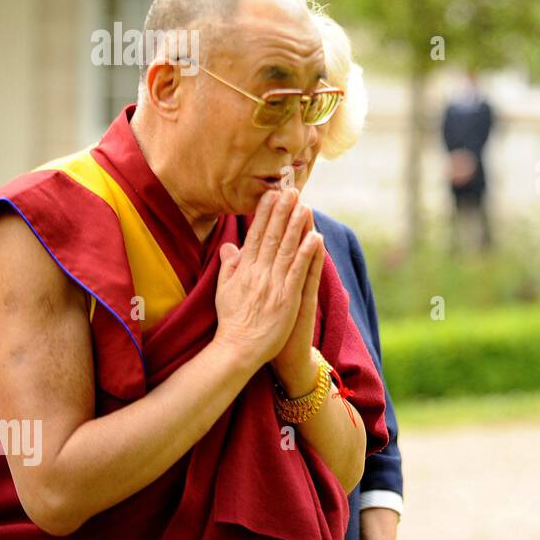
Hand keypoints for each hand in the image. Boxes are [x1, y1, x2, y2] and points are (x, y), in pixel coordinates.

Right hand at [213, 188, 321, 373]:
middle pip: (271, 237)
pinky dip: (306, 253)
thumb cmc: (232, 321)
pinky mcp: (287, 298)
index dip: (264, 214)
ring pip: (286, 249)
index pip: (255, 236)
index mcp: (244, 270)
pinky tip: (315, 236)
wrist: (238, 349)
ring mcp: (273, 285)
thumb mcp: (224, 290)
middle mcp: (258, 273)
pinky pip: (299, 271)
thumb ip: (228, 266)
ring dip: (295, 225)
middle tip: (290, 190)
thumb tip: (228, 245)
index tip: (271, 195)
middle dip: (281, 211)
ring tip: (303, 204)